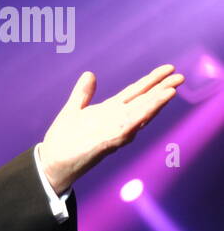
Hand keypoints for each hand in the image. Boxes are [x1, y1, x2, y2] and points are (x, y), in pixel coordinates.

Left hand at [38, 64, 184, 193]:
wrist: (51, 162)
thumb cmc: (64, 140)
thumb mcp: (73, 110)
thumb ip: (82, 94)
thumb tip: (89, 74)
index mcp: (110, 111)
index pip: (135, 92)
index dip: (151, 80)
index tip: (168, 69)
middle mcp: (116, 120)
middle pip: (143, 102)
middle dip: (161, 90)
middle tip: (180, 76)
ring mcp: (114, 131)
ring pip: (140, 115)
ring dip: (155, 104)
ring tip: (171, 90)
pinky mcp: (107, 142)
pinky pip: (127, 128)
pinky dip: (138, 119)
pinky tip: (150, 110)